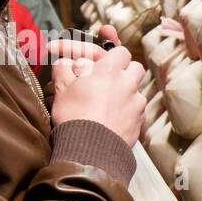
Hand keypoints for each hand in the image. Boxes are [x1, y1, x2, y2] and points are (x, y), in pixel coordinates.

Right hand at [49, 27, 145, 145]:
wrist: (90, 150)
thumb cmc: (75, 117)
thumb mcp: (62, 88)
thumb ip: (64, 69)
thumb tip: (65, 62)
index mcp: (110, 70)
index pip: (118, 50)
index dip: (106, 52)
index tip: (92, 57)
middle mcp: (128, 84)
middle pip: (133, 66)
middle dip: (120, 69)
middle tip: (104, 76)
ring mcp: (136, 103)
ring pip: (136, 88)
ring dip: (124, 88)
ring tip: (107, 96)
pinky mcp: (139, 121)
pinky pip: (136, 108)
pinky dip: (126, 108)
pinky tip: (112, 114)